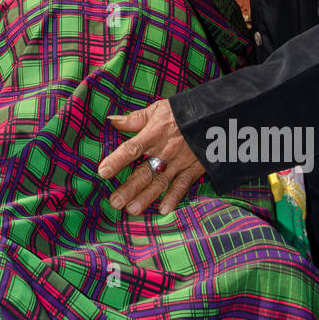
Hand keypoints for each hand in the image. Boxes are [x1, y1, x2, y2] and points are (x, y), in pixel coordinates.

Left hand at [97, 99, 204, 215]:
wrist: (216, 116)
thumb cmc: (182, 112)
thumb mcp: (157, 109)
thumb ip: (134, 119)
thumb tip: (111, 120)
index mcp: (153, 134)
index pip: (132, 149)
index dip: (117, 160)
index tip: (102, 172)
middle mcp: (165, 151)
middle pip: (144, 172)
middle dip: (129, 188)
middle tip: (114, 202)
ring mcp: (179, 162)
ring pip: (160, 182)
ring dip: (146, 197)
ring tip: (132, 210)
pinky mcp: (193, 169)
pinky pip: (183, 186)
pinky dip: (174, 198)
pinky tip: (163, 210)